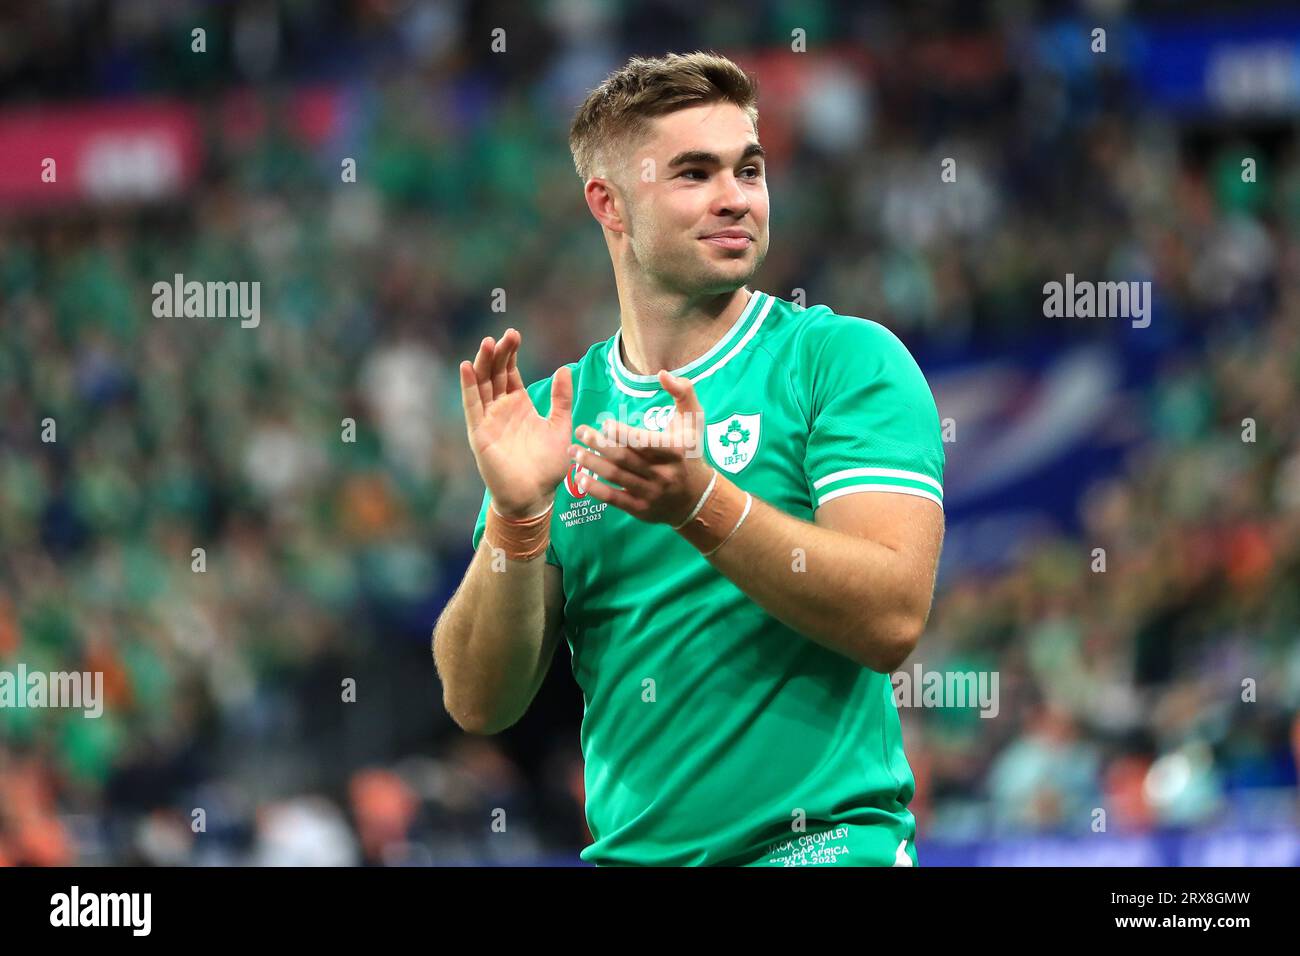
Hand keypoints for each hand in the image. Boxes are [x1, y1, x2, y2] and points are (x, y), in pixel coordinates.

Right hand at [460, 328, 572, 517]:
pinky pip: (472, 406)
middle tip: (507, 335)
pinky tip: (466, 367)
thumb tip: (565, 369)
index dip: (510, 353)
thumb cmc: (548, 465)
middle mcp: (501, 409)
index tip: (515, 334)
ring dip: (482, 364)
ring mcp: (488, 420)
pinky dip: (468, 387)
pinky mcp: (480, 433)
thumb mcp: (561, 426)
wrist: (536, 495)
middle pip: (494, 373)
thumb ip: (562, 399)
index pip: (510, 372)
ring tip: (487, 343)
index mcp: (519, 405)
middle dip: (499, 353)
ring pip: (481, 385)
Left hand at [568, 370, 714, 524]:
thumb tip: (663, 373)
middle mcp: (664, 474)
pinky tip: (580, 478)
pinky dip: (595, 489)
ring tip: (573, 451)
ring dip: (591, 464)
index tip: (604, 422)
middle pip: (625, 458)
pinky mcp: (641, 509)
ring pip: (617, 477)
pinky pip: (615, 499)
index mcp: (676, 450)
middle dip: (599, 444)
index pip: (644, 441)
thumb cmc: (690, 450)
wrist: (696, 496)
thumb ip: (683, 391)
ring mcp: (652, 493)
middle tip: (580, 432)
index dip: (622, 433)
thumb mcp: (695, 419)